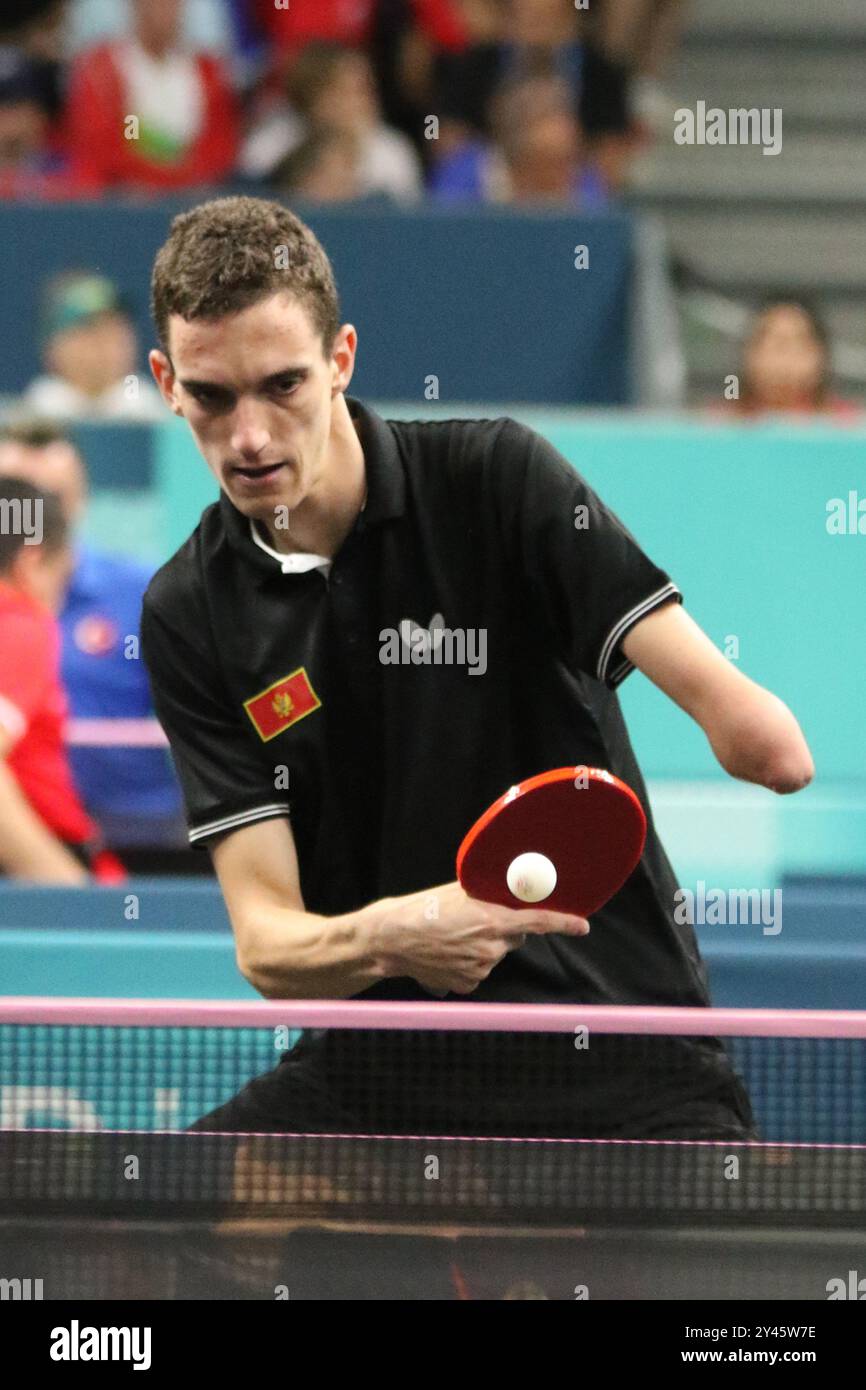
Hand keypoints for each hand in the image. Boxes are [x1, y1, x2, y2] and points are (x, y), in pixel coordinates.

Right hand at [369, 881, 588, 995]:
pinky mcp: (468, 984)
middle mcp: (492, 948)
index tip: (583, 926)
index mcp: (493, 920)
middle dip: (502, 928)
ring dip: (483, 945)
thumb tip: (508, 893)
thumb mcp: (459, 892)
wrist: (390, 940)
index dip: (565, 923)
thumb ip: (488, 896)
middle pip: (514, 937)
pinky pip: (479, 970)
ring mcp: (481, 969)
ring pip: (495, 954)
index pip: (539, 922)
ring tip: (452, 936)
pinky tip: (448, 953)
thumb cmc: (421, 908)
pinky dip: (469, 962)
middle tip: (474, 919)